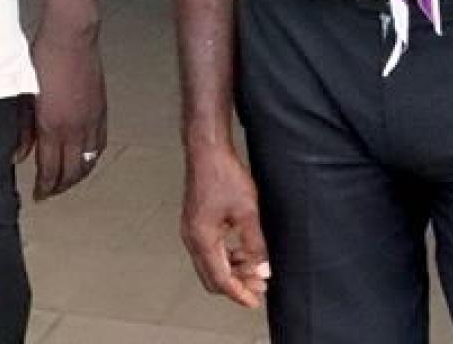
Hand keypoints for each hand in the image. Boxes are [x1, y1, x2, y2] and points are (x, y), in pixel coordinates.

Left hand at [26, 27, 107, 199]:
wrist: (71, 36)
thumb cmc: (43, 58)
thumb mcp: (24, 94)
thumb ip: (22, 128)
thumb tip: (19, 154)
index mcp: (53, 126)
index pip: (51, 169)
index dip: (45, 187)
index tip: (39, 195)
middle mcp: (76, 128)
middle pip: (72, 172)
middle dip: (60, 187)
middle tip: (50, 193)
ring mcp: (92, 121)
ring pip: (89, 162)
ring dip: (78, 177)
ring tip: (66, 182)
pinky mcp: (101, 111)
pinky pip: (100, 145)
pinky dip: (92, 159)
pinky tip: (85, 160)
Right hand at [182, 140, 270, 308]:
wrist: (207, 151)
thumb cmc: (223, 175)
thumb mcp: (247, 212)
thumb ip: (254, 245)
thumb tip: (262, 270)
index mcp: (202, 238)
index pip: (220, 278)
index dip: (239, 293)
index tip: (255, 301)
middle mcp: (192, 238)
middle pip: (211, 277)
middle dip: (235, 285)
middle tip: (259, 287)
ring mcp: (191, 230)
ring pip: (209, 265)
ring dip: (231, 272)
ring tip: (255, 270)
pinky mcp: (194, 223)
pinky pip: (208, 251)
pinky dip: (225, 258)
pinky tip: (242, 253)